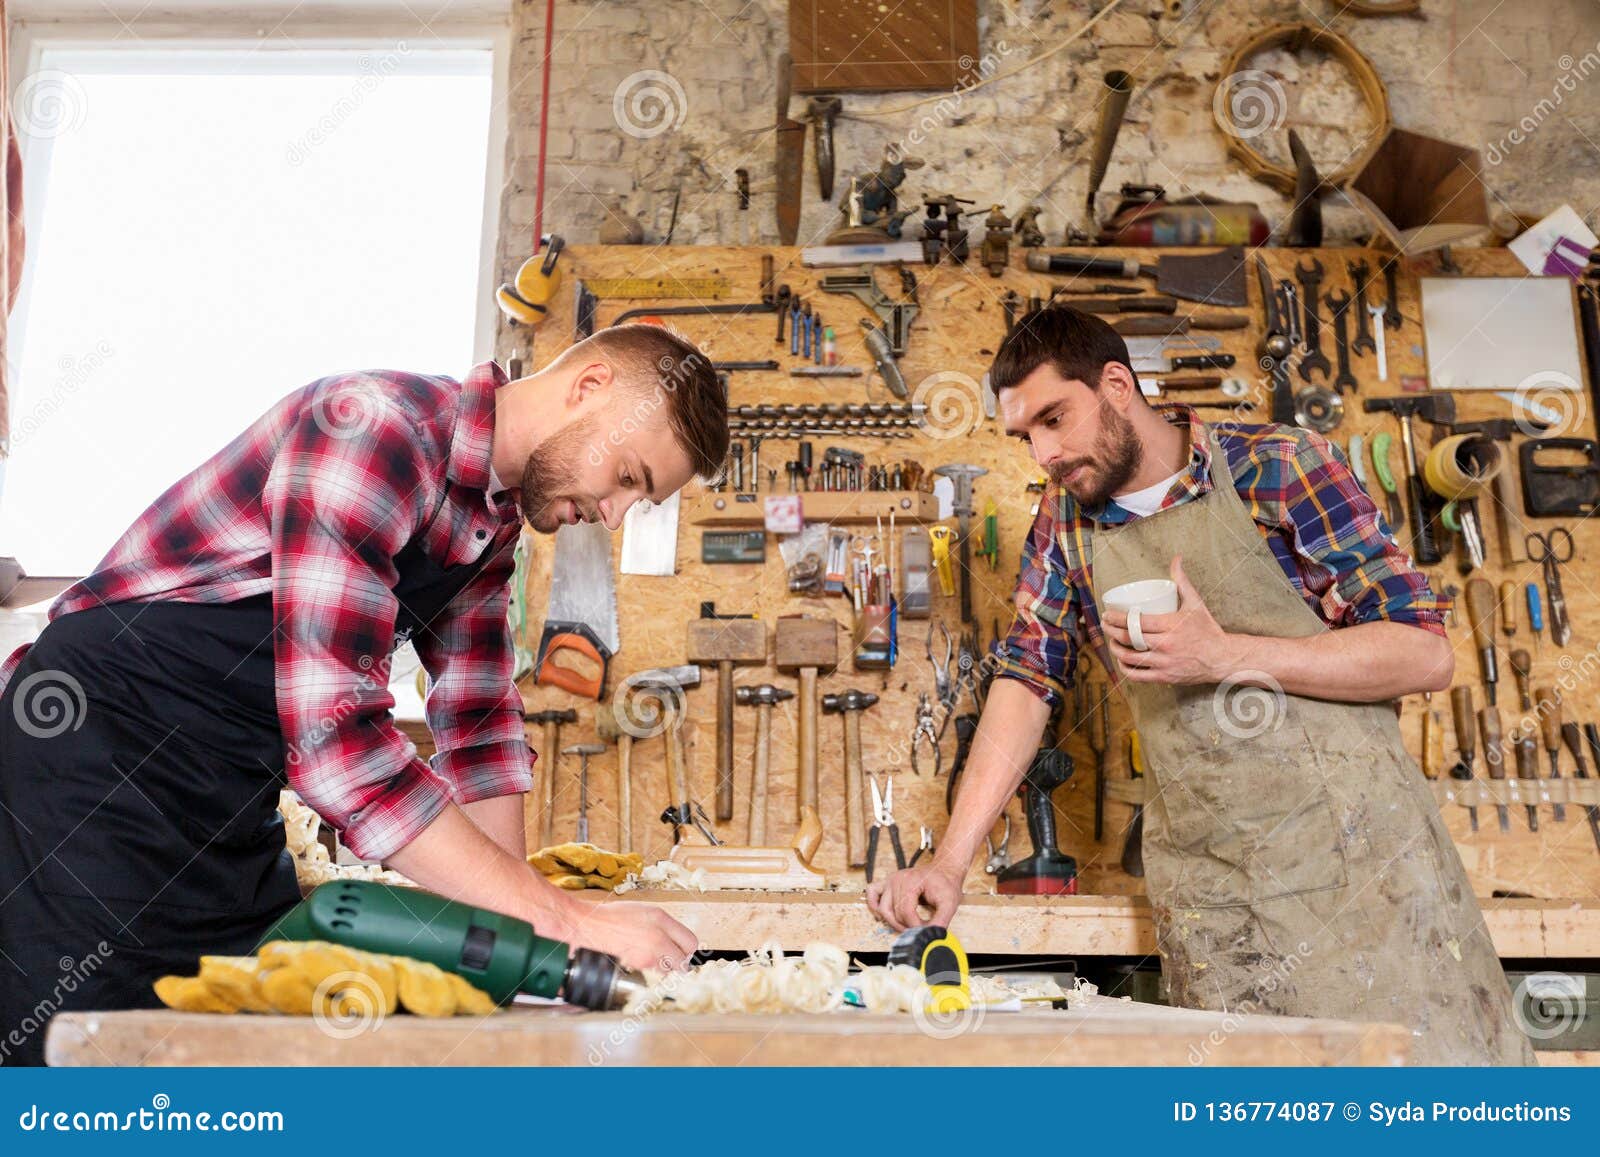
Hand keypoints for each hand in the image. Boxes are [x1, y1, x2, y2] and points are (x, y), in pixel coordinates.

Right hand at [557, 896, 698, 973]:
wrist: (590, 926)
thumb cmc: (614, 917)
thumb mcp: (645, 912)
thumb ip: (664, 926)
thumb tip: (677, 941)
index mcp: (661, 919)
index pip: (691, 942)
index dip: (689, 950)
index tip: (686, 953)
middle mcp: (658, 936)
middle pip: (683, 962)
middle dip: (680, 964)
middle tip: (674, 962)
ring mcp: (648, 953)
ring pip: (668, 969)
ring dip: (663, 967)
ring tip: (650, 956)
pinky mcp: (637, 965)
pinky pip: (651, 971)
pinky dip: (649, 969)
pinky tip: (639, 958)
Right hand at [865, 859, 964, 931]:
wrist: (943, 870)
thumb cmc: (945, 884)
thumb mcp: (949, 903)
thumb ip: (940, 921)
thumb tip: (930, 935)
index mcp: (911, 882)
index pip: (905, 912)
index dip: (914, 926)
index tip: (924, 930)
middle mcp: (897, 880)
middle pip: (894, 912)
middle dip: (905, 926)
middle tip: (917, 930)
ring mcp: (890, 880)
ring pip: (882, 908)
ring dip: (892, 921)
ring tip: (905, 926)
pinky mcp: (887, 882)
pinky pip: (872, 893)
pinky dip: (874, 905)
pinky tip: (883, 914)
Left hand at [1102, 556, 1241, 684]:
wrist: (1222, 658)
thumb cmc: (1207, 629)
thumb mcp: (1195, 603)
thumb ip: (1182, 581)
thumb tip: (1176, 558)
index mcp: (1170, 625)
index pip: (1135, 621)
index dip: (1115, 618)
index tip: (1107, 614)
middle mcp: (1165, 644)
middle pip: (1128, 638)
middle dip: (1110, 631)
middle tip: (1104, 625)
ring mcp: (1164, 662)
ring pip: (1129, 657)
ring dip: (1115, 649)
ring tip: (1111, 641)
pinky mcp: (1165, 677)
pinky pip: (1138, 676)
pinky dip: (1125, 669)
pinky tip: (1121, 661)